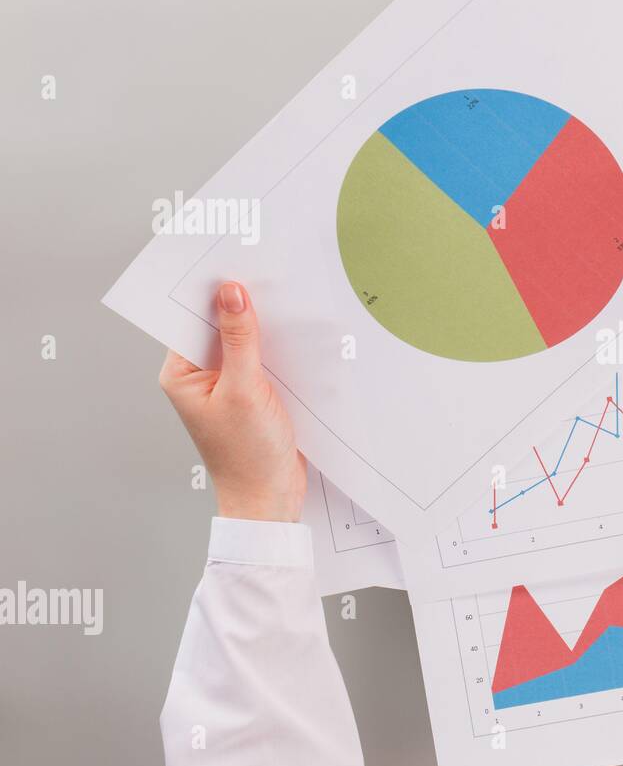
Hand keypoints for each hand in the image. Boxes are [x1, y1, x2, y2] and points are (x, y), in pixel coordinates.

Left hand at [159, 282, 306, 522]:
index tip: (235, 266)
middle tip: (268, 278)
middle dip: (243, 307)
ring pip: (245, 342)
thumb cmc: (247, 456)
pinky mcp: (254, 394)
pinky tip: (297, 339)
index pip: (193, 319)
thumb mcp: (244, 390)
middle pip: (220, 327)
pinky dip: (279, 349)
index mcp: (182, 374)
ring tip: (288, 306)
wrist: (271, 499)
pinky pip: (264, 360)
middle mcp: (201, 377)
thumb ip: (239, 339)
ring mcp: (229, 385)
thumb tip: (231, 293)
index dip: (213, 293)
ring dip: (265, 329)